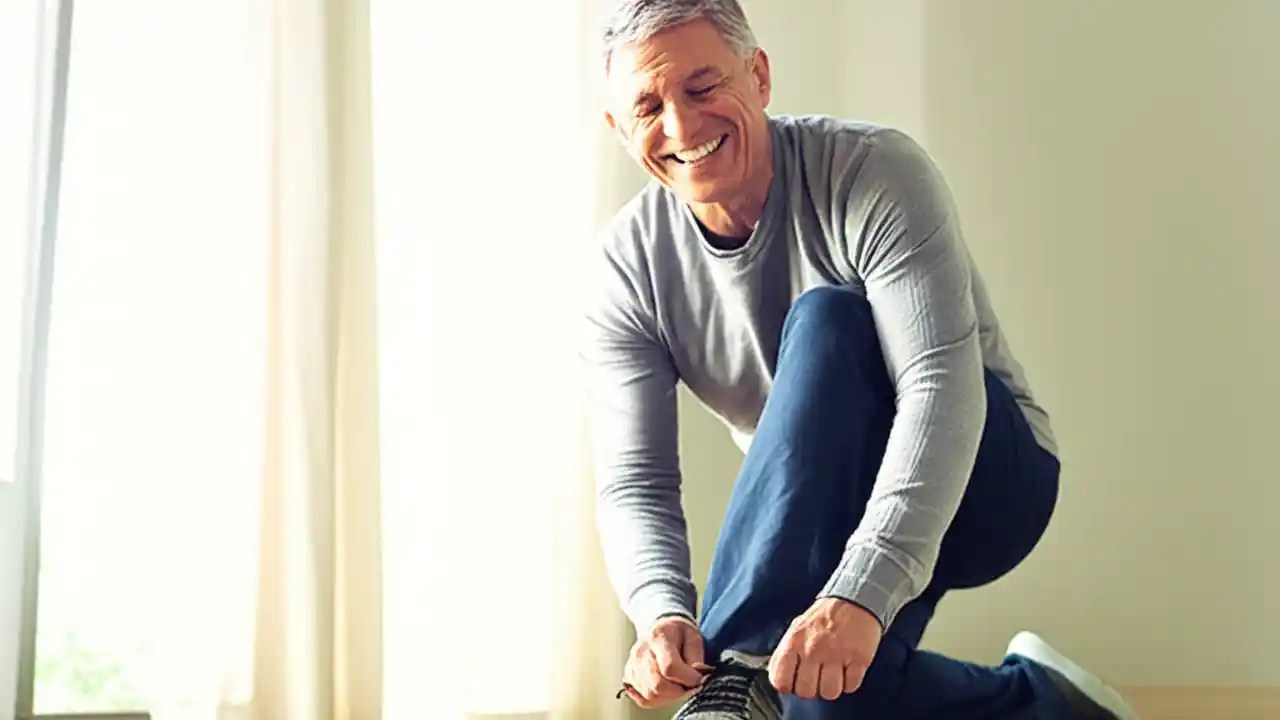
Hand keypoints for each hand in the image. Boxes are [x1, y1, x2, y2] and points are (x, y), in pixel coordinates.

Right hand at [619, 616, 713, 708]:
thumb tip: (697, 678)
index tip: (698, 679)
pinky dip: (658, 699)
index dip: (688, 678)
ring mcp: (632, 666)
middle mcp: (641, 652)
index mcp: (658, 638)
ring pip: (650, 695)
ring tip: (678, 685)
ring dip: (669, 696)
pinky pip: (644, 700)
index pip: (670, 667)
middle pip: (657, 685)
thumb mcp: (693, 636)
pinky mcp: (629, 677)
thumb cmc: (678, 633)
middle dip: (678, 691)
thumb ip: (696, 658)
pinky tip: (666, 690)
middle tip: (688, 685)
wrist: (659, 627)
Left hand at [767, 597, 882, 700]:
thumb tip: (780, 679)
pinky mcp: (859, 658)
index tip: (795, 683)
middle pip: (806, 692)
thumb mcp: (796, 629)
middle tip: (818, 678)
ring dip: (832, 688)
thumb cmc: (824, 617)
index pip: (780, 680)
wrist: (854, 600)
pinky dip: (850, 682)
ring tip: (834, 675)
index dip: (788, 687)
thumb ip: (787, 653)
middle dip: (812, 689)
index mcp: (794, 641)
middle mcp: (813, 649)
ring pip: (829, 693)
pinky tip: (847, 670)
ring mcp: (836, 654)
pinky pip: (851, 687)